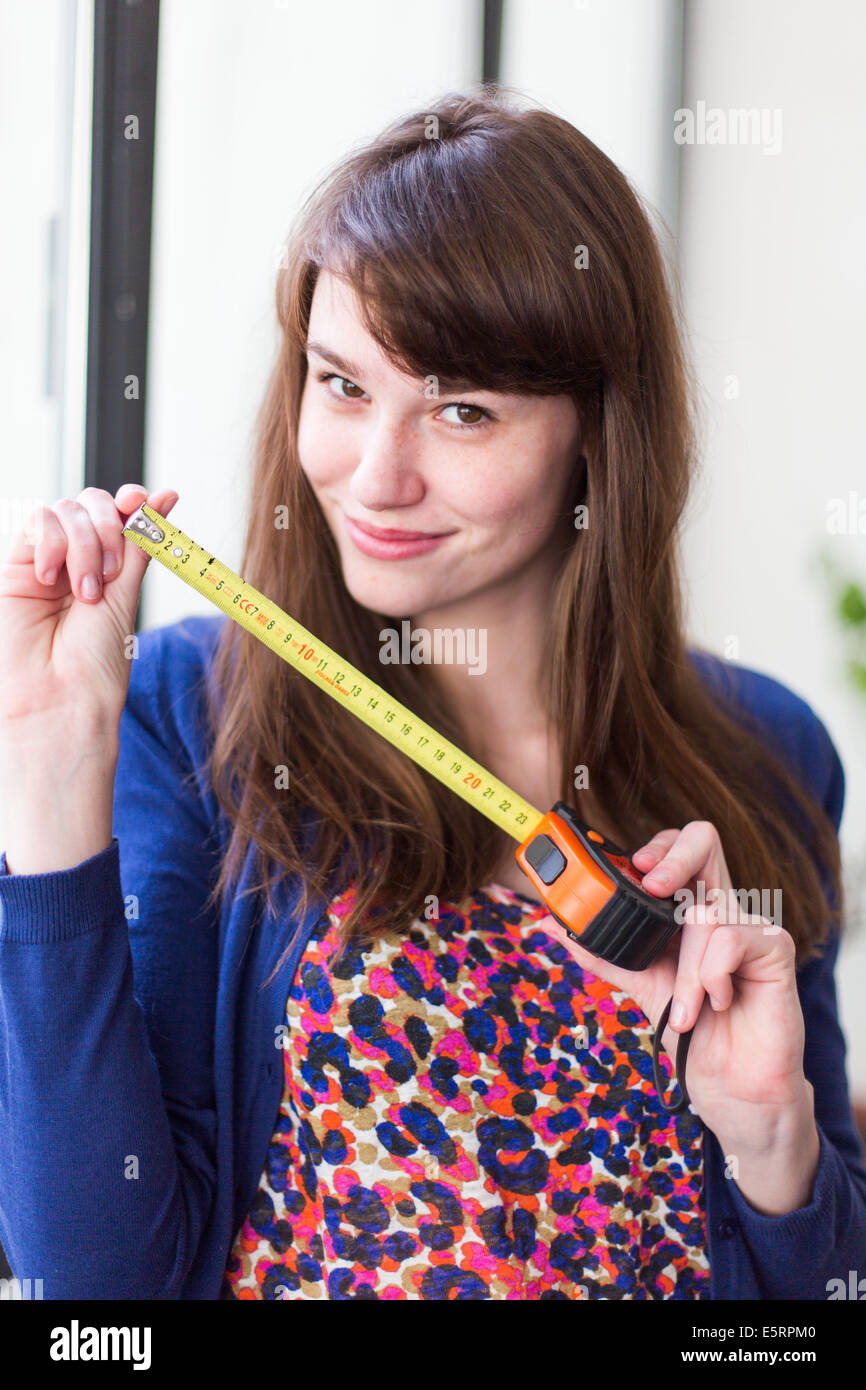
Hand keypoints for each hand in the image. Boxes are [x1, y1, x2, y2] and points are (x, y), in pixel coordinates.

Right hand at [0, 484, 178, 731]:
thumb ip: (139, 543)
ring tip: (84, 592)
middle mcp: (78, 559)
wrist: (62, 694)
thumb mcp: (126, 592)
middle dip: (109, 527)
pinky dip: (52, 544)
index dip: (131, 500)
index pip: (118, 512)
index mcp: (110, 566)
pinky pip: (36, 522)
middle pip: (92, 503)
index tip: (141, 502)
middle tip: (112, 572)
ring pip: (66, 510)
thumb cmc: (96, 659)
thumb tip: (165, 497)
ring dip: (84, 545)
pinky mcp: (16, 564)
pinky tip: (51, 580)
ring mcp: (47, 560)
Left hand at [537, 821, 813, 1153]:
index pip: (677, 846)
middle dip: (672, 855)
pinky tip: (718, 1001)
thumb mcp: (639, 983)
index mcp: (688, 909)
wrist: (731, 1087)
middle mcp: (719, 907)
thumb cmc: (693, 1033)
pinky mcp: (775, 948)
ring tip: (686, 1010)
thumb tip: (547, 923)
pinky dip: (712, 976)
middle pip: (702, 840)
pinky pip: (732, 939)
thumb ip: (600, 951)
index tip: (632, 864)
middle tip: (650, 883)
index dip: (657, 844)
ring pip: (704, 912)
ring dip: (685, 971)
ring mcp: (750, 924)